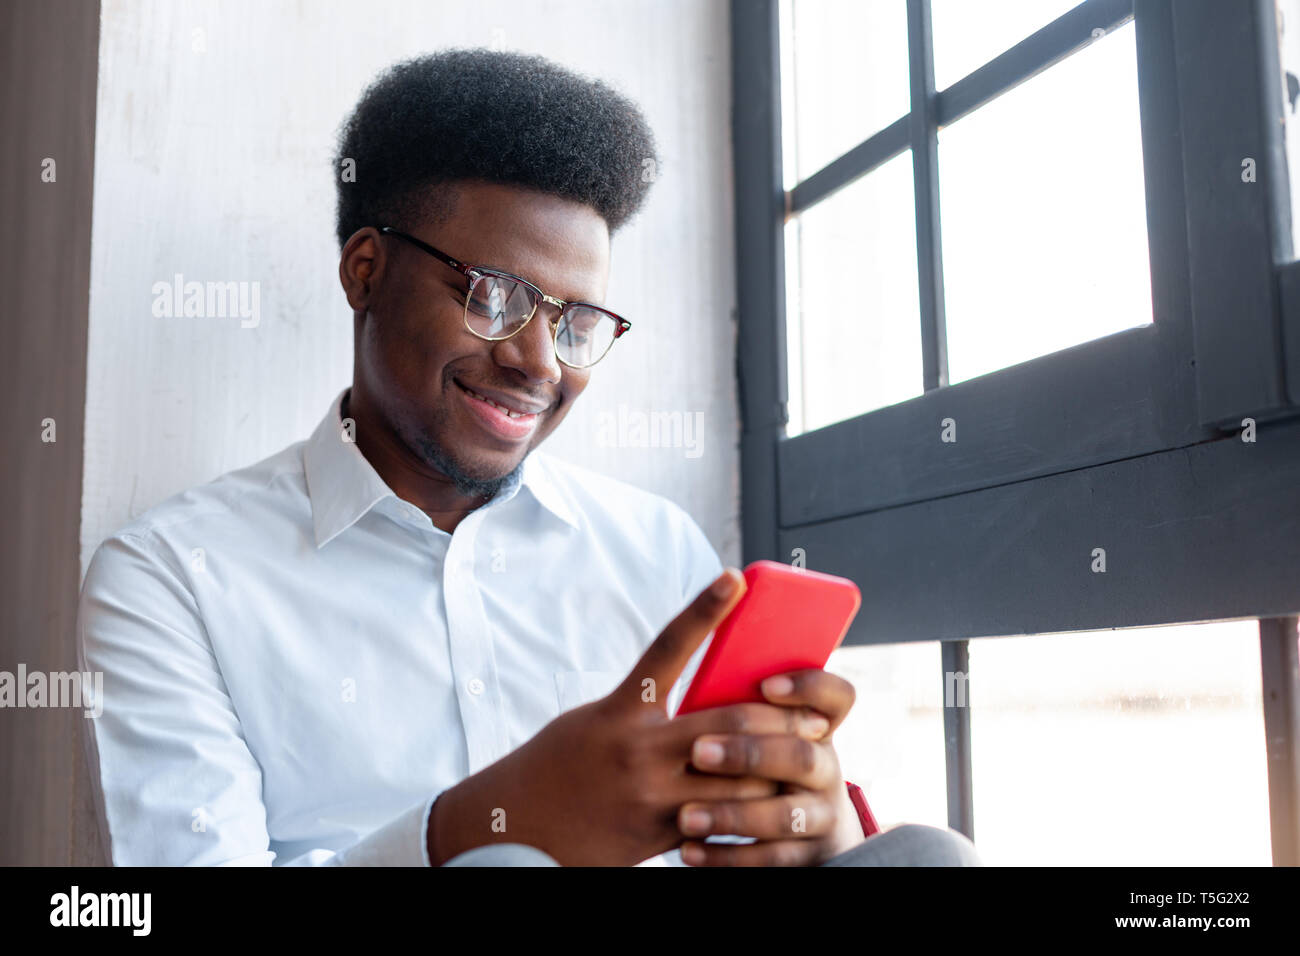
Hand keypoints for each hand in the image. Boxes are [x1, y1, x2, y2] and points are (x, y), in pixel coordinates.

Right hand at [428, 568, 833, 865]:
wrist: (511, 833)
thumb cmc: (555, 767)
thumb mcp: (593, 722)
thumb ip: (643, 709)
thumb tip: (698, 694)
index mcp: (620, 710)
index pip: (669, 647)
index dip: (704, 608)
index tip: (736, 576)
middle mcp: (639, 748)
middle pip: (730, 722)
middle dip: (780, 718)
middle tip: (815, 715)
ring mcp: (652, 795)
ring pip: (738, 777)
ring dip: (776, 769)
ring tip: (807, 760)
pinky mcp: (660, 835)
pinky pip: (719, 819)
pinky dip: (747, 812)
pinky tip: (772, 808)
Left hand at [676, 667, 865, 865]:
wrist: (801, 832)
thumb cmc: (762, 764)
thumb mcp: (766, 735)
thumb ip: (743, 708)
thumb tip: (700, 677)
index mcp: (816, 728)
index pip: (835, 697)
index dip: (809, 687)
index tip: (766, 685)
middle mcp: (826, 769)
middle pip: (801, 756)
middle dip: (748, 753)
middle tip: (697, 751)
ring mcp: (823, 814)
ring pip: (785, 816)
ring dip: (732, 815)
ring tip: (686, 817)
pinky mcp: (810, 856)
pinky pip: (771, 859)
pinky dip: (727, 856)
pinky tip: (689, 851)